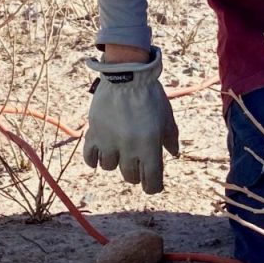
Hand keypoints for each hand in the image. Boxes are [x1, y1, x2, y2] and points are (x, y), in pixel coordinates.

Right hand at [82, 48, 179, 194]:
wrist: (127, 75)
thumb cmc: (151, 96)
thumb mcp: (167, 117)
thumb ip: (171, 138)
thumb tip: (173, 154)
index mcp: (150, 147)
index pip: (152, 181)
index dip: (153, 187)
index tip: (152, 185)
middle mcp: (129, 149)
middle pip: (130, 176)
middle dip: (135, 173)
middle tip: (136, 164)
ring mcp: (110, 142)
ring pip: (109, 167)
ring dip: (115, 162)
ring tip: (118, 151)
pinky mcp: (95, 133)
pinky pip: (89, 157)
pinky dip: (93, 160)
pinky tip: (99, 154)